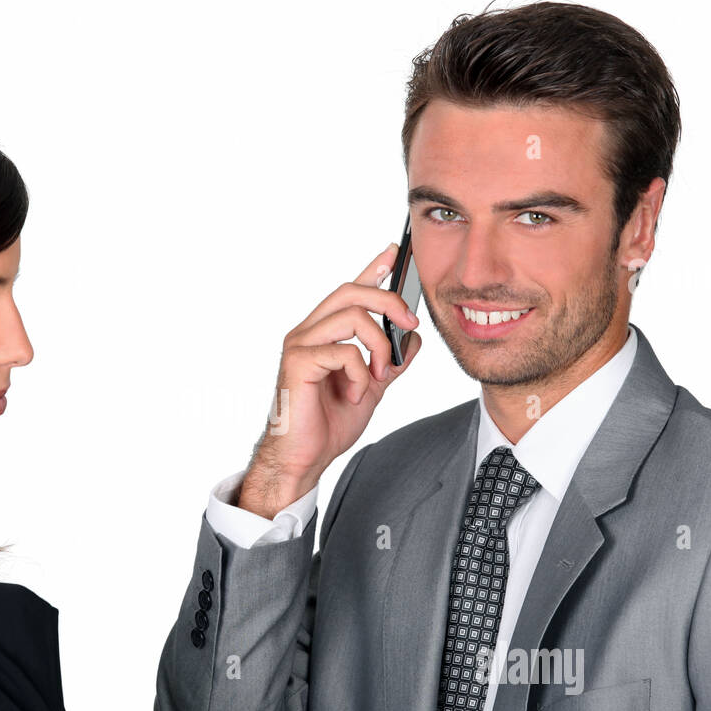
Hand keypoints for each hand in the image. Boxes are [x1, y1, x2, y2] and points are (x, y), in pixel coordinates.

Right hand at [239, 243, 422, 518]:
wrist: (304, 458)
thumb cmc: (326, 425)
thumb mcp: (371, 387)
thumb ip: (389, 361)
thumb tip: (411, 340)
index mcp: (323, 334)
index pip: (349, 291)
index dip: (372, 269)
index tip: (395, 252)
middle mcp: (308, 332)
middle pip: (352, 292)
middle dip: (389, 302)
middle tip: (411, 324)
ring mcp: (300, 345)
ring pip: (353, 317)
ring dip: (378, 346)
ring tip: (378, 375)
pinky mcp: (298, 362)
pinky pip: (344, 351)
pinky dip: (361, 375)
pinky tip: (356, 395)